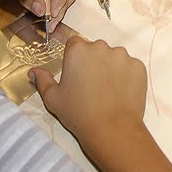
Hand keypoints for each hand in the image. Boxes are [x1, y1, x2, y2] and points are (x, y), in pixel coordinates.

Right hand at [30, 37, 147, 139]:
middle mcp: (101, 47)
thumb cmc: (78, 113)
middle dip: (93, 62)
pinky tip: (121, 93)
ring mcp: (123, 56)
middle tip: (91, 86)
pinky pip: (130, 67)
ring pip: (114, 57)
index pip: (75, 44)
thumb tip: (32, 71)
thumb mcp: (53, 98)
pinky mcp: (139, 67)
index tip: (76, 74)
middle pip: (96, 49)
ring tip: (107, 91)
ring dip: (111, 68)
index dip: (74, 58)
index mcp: (78, 50)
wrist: (112, 128)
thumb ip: (42, 80)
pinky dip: (126, 76)